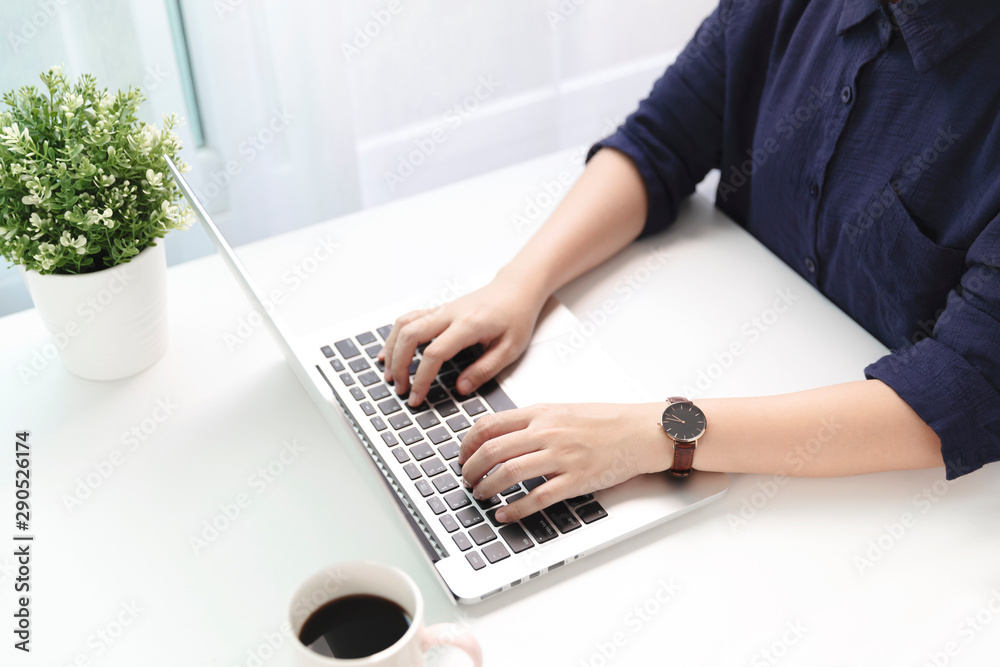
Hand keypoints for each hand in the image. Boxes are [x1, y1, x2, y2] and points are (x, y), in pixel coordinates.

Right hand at [378, 274, 547, 406]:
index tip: (416, 397)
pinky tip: (390, 352)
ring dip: (392, 349)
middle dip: (400, 365)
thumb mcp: (510, 349)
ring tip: (390, 374)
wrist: (515, 290)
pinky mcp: (438, 309)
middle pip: (410, 335)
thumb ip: (484, 370)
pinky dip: (395, 336)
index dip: (421, 378)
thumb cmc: (515, 317)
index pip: (435, 353)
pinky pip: (408, 319)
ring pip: (404, 324)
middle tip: (401, 389)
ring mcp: (441, 309)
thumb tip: (460, 388)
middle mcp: (450, 314)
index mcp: (469, 324)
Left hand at [458, 402, 666, 522]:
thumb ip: (532, 421)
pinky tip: (505, 513)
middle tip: (466, 480)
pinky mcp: (576, 480)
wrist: (639, 431)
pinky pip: (538, 497)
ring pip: (509, 473)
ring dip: (487, 488)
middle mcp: (547, 432)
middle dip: (471, 470)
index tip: (462, 457)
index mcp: (540, 413)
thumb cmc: (604, 421)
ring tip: (481, 496)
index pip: (489, 425)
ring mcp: (562, 456)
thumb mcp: (562, 410)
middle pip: (492, 451)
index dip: (467, 444)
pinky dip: (516, 508)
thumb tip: (499, 435)